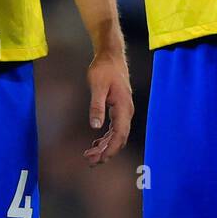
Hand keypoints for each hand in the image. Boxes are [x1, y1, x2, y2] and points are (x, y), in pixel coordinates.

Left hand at [83, 47, 133, 166]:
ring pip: (117, 136)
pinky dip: (106, 138)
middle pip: (119, 139)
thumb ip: (96, 106)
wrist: (111, 56)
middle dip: (106, 152)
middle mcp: (126, 111)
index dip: (110, 149)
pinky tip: (96, 143)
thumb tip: (95, 126)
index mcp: (123, 107)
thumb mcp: (97, 86)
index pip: (119, 135)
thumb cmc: (104, 69)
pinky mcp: (119, 109)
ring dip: (105, 147)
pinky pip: (115, 129)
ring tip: (90, 155)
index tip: (99, 159)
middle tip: (90, 161)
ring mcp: (124, 111)